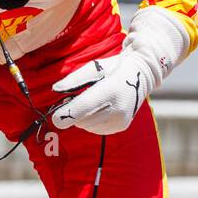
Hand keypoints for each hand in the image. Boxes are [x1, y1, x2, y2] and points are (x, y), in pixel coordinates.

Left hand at [50, 6, 189, 136]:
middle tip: (74, 100)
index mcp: (111, 89)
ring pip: (88, 126)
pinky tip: (97, 110)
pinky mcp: (121, 127)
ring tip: (89, 103)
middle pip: (84, 119)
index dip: (68, 114)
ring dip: (81, 118)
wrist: (141, 74)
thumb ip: (74, 79)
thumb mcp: (94, 67)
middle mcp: (119, 108)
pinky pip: (96, 130)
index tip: (55, 118)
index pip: (85, 105)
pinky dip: (91, 122)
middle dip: (73, 112)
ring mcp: (121, 120)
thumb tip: (55, 89)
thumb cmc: (113, 68)